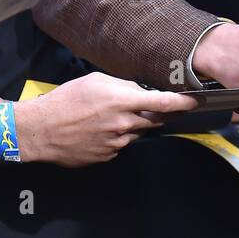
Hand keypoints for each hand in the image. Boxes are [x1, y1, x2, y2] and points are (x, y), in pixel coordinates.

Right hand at [17, 71, 197, 166]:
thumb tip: (140, 91)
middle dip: (153, 112)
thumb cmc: (65, 100)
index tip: (196, 101)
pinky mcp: (108, 156)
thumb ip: (122, 85)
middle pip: (153, 120)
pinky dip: (115, 136)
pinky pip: (121, 144)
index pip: (163, 103)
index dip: (183, 103)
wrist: (41, 130)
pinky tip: (96, 130)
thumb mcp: (94, 81)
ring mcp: (117, 143)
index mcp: (122, 102)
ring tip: (103, 117)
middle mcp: (124, 124)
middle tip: (138, 105)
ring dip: (129, 124)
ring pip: (136, 132)